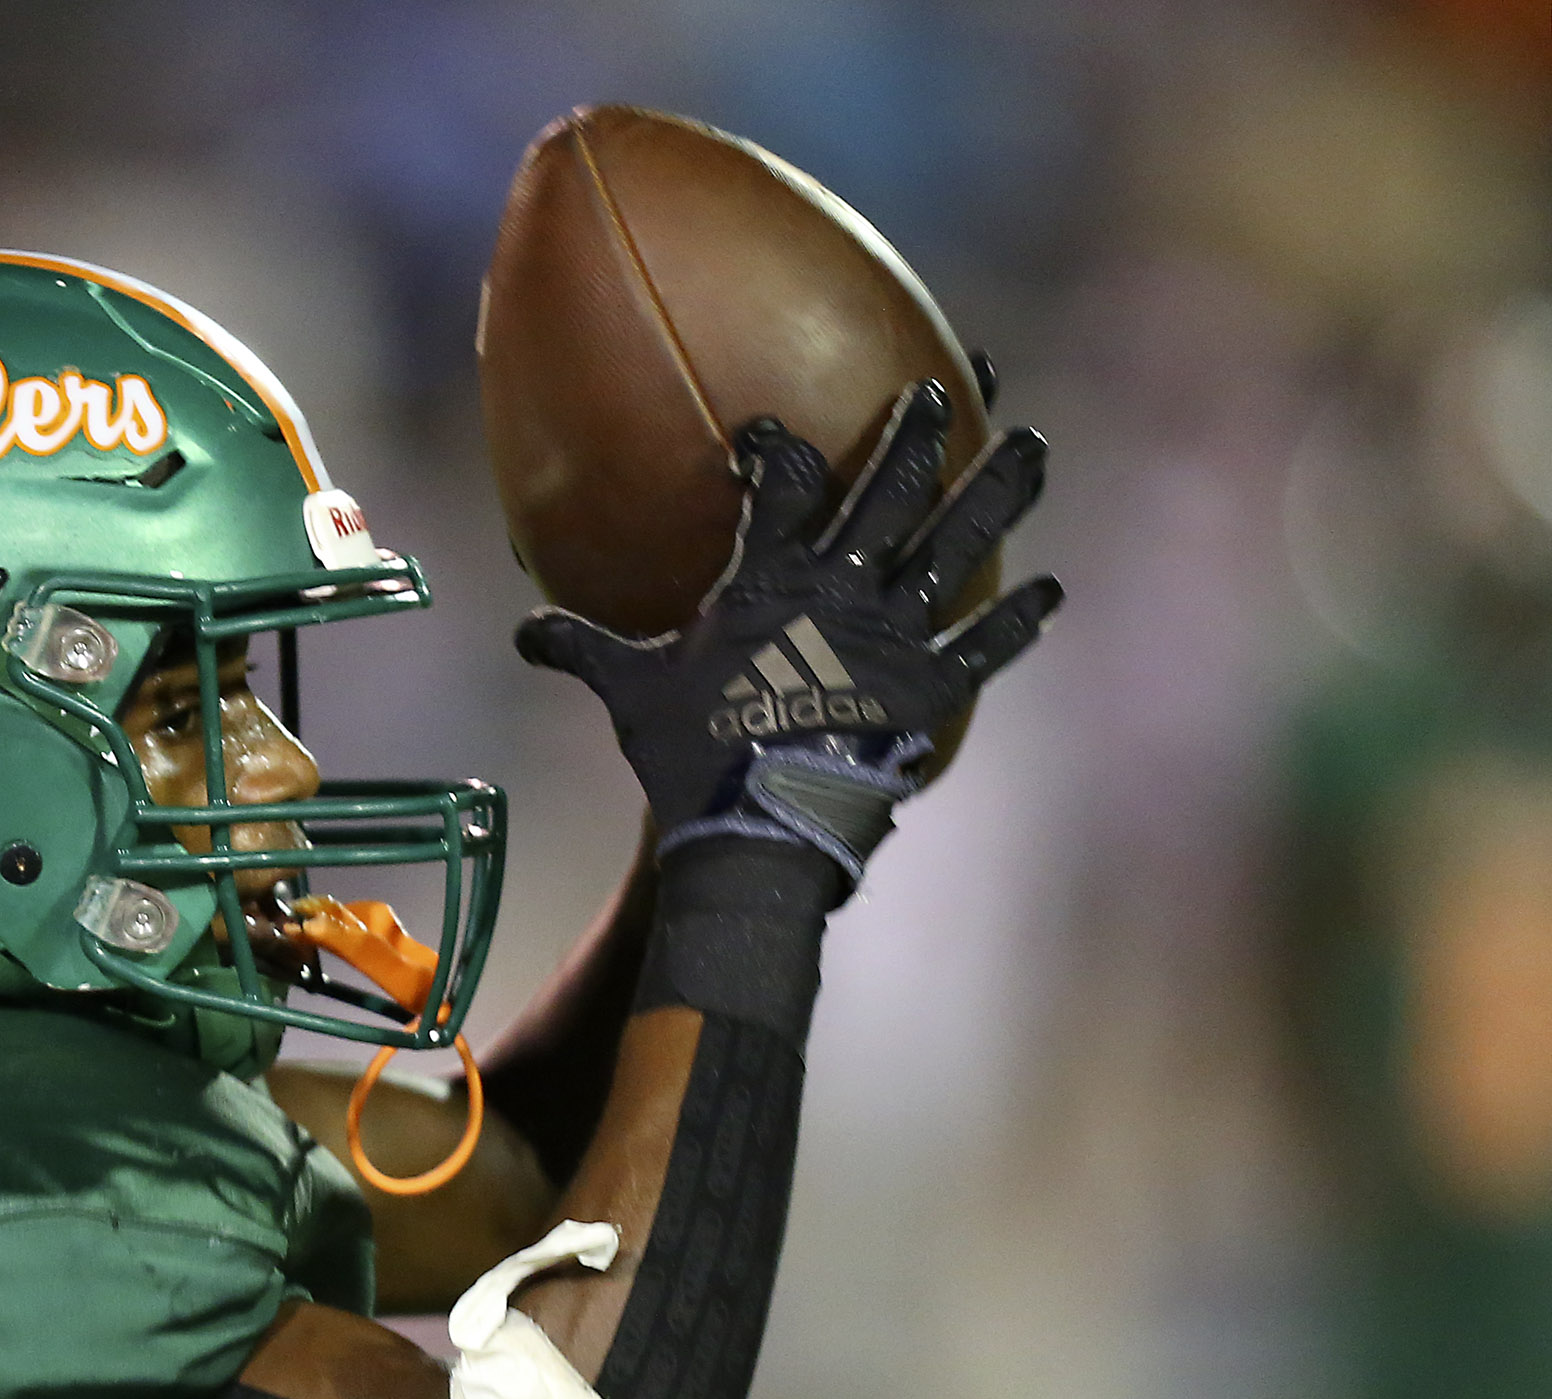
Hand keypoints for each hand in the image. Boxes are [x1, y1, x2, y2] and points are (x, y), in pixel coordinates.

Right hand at [515, 380, 1060, 884]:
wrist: (754, 827)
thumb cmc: (687, 755)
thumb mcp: (628, 692)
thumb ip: (583, 647)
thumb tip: (523, 631)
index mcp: (768, 581)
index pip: (785, 486)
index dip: (782, 450)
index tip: (775, 432)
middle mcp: (840, 591)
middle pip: (889, 492)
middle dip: (916, 436)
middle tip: (938, 394)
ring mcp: (892, 636)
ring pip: (955, 547)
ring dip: (997, 495)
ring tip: (1032, 450)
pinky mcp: (929, 688)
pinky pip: (984, 645)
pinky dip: (1017, 622)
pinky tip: (1052, 593)